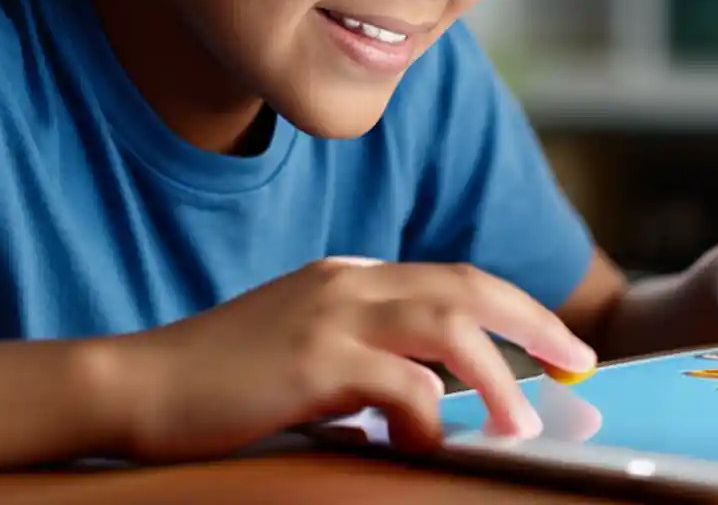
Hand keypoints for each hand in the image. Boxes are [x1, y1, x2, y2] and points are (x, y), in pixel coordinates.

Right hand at [110, 259, 595, 461]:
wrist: (138, 384)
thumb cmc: (225, 379)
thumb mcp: (309, 348)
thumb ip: (370, 355)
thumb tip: (436, 393)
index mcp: (353, 275)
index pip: (455, 279)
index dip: (515, 308)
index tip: (557, 343)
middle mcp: (351, 281)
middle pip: (469, 287)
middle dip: (534, 322)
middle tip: (579, 361)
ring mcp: (332, 313)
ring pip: (450, 328)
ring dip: (499, 376)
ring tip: (524, 422)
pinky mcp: (314, 358)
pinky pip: (402, 382)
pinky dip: (427, 414)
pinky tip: (421, 441)